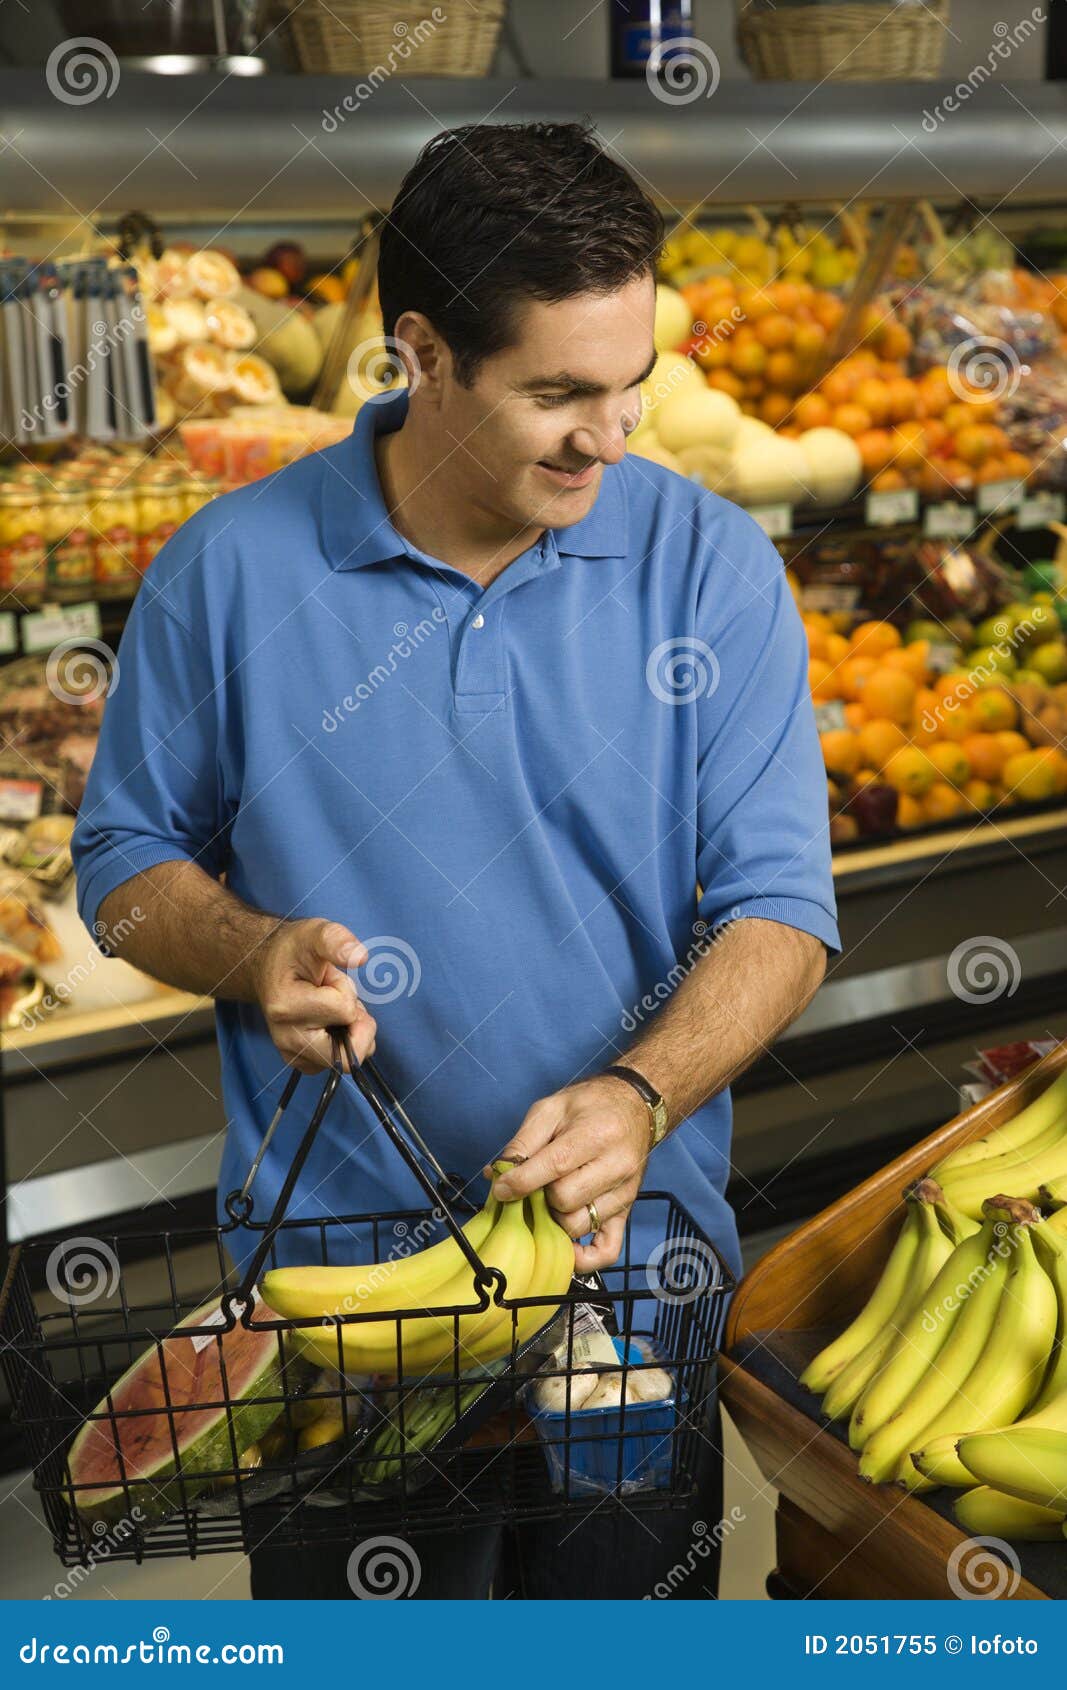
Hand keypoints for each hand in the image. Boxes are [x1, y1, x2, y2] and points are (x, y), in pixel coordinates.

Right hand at [254, 918, 376, 1072]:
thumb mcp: (314, 933)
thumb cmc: (294, 951)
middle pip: (347, 1053)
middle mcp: (286, 1038)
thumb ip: (336, 941)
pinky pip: (337, 1062)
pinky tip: (329, 1022)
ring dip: (350, 1031)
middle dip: (355, 1021)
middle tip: (338, 998)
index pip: (344, 1010)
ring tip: (331, 1007)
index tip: (325, 978)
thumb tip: (361, 957)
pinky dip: (343, 1043)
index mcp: (286, 1007)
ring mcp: (292, 1054)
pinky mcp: (300, 1062)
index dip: (345, 990)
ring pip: (346, 1058)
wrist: (269, 966)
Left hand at [488, 1076, 649, 1271]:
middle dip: (539, 1197)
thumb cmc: (590, 1106)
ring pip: (578, 1225)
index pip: (554, 1167)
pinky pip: (607, 1250)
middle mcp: (616, 1166)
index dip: (520, 1183)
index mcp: (596, 1134)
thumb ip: (522, 1141)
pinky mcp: (627, 1211)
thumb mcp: (551, 1108)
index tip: (501, 1188)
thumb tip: (496, 1175)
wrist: (634, 1106)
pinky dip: (582, 1257)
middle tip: (530, 1188)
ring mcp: (624, 1193)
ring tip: (548, 1202)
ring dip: (554, 1219)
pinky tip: (564, 1245)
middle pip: (564, 1200)